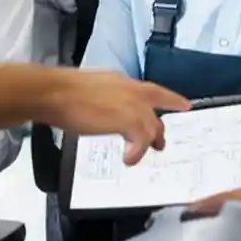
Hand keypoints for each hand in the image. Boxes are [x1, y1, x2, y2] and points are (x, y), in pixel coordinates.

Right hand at [38, 69, 189, 165]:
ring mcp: (132, 105)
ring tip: (137, 155)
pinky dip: (136, 152)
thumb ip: (105, 98)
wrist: (55, 93)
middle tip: (159, 144)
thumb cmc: (63, 92)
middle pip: (155, 112)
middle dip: (158, 130)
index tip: (185, 105)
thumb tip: (104, 110)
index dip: (170, 98)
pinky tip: (128, 159)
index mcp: (122, 81)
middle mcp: (131, 91)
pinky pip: (141, 141)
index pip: (152, 90)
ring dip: (147, 143)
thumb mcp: (91, 90)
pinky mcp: (128, 121)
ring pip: (152, 127)